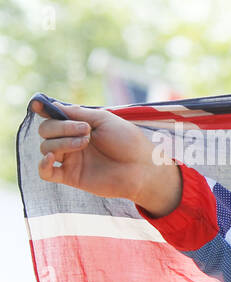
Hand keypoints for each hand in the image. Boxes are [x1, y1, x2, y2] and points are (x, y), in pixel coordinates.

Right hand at [31, 98, 181, 216]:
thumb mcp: (104, 120)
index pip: (52, 117)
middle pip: (46, 130)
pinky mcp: (71, 176)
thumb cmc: (129, 142)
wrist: (142, 168)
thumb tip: (52, 105)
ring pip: (46, 147)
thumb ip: (78, 114)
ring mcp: (70, 159)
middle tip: (86, 131)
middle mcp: (71, 142)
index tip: (38, 105)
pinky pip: (46, 172)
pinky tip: (51, 158)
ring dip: (62, 142)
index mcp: (79, 127)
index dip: (44, 111)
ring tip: (85, 142)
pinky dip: (42, 165)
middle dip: (62, 127)